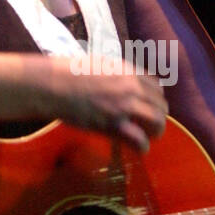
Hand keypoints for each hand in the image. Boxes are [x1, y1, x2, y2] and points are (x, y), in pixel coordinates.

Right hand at [48, 56, 167, 152]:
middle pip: (160, 105)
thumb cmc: (69, 72)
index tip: (151, 106)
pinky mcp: (113, 125)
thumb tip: (118, 82)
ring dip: (156, 131)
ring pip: (156, 122)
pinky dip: (142, 147)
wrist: (54, 84)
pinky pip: (138, 139)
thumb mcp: (100, 65)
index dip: (156, 99)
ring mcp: (124, 107)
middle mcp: (131, 88)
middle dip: (159, 116)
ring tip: (149, 137)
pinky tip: (139, 149)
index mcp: (128, 72)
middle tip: (152, 125)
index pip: (156, 86)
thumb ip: (115, 75)